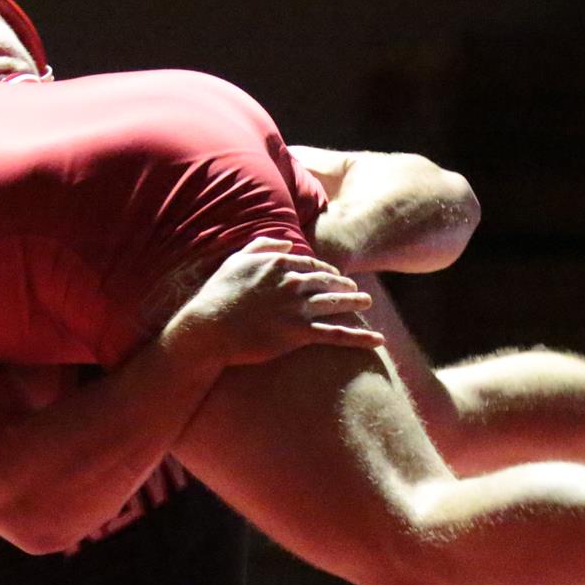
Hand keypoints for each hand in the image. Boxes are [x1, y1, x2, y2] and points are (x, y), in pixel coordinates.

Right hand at [161, 238, 382, 367]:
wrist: (208, 328)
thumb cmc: (217, 295)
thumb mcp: (236, 262)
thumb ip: (262, 247)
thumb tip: (284, 244)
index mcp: (280, 264)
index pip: (312, 264)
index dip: (326, 270)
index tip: (334, 275)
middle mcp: (293, 282)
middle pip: (329, 281)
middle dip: (345, 284)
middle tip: (356, 289)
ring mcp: (297, 308)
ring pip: (337, 303)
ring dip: (356, 302)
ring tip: (367, 303)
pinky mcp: (298, 333)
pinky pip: (337, 334)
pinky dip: (360, 337)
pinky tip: (377, 340)